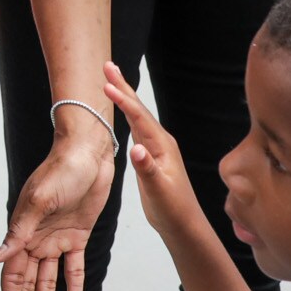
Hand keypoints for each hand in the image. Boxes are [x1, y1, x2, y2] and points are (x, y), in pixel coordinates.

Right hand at [0, 120, 114, 290]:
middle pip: (28, 287)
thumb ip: (19, 232)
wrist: (88, 151)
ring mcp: (56, 240)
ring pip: (49, 285)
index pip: (13, 278)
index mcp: (22, 233)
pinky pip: (74, 271)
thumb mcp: (39, 200)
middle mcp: (36, 241)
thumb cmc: (60, 169)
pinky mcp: (78, 237)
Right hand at [102, 62, 197, 235]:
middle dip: (123, 86)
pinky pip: (136, 127)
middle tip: (108, 65)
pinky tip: (123, 110)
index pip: (139, 117)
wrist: (184, 225)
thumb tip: (135, 149)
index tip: (106, 83)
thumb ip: (148, 169)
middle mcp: (160, 141)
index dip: (123, 100)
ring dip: (124, 97)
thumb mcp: (159, 191)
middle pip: (138, 109)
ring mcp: (156, 147)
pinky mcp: (151, 155)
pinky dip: (127, 113)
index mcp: (162, 146)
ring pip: (137, 116)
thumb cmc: (173, 209)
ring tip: (112, 80)